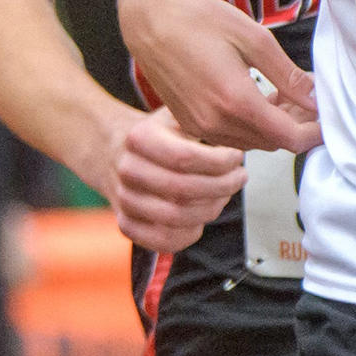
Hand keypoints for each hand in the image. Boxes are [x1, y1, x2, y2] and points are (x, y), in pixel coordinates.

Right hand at [103, 105, 247, 254]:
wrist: (114, 152)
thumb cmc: (157, 135)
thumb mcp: (175, 115)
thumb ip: (203, 119)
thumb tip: (242, 127)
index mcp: (140, 138)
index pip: (185, 158)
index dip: (219, 162)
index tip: (237, 157)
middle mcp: (127, 170)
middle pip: (183, 190)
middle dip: (222, 186)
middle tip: (240, 178)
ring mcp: (124, 200)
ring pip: (177, 217)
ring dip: (211, 209)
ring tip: (225, 194)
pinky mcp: (126, 225)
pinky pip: (163, 240)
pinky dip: (190, 233)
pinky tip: (203, 216)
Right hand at [117, 0, 317, 153]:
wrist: (149, 20)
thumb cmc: (198, 19)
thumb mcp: (254, 38)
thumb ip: (288, 74)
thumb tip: (315, 98)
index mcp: (235, 101)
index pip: (288, 138)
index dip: (313, 133)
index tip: (326, 121)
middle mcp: (215, 122)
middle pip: (272, 143)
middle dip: (296, 127)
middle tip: (309, 100)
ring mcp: (199, 127)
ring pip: (251, 143)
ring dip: (273, 127)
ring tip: (286, 97)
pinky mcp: (189, 124)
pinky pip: (230, 137)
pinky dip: (251, 126)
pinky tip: (259, 100)